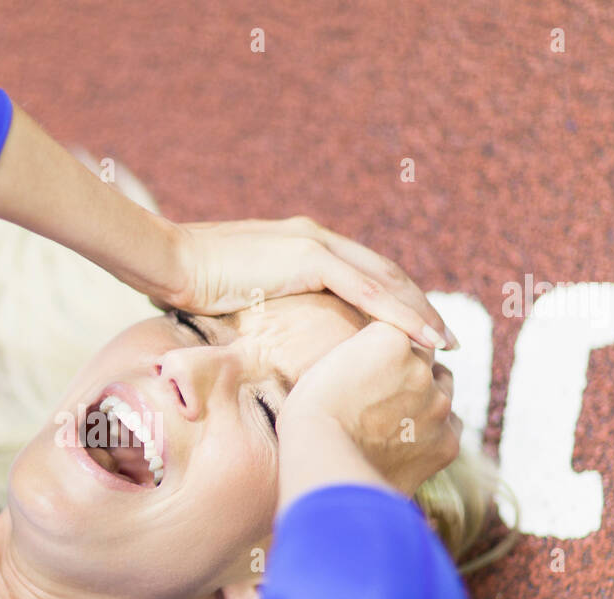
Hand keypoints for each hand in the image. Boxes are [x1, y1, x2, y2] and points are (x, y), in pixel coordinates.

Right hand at [157, 217, 458, 350]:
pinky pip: (366, 288)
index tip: (414, 330)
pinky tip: (420, 336)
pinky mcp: (308, 257)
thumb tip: (266, 338)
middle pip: (385, 273)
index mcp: (302, 246)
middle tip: (445, 340)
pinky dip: (397, 313)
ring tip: (444, 344)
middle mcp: (317, 238)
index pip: (363, 273)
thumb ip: (264, 306)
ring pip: (384, 280)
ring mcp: (314, 244)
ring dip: (418, 313)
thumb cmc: (190, 286)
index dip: (393, 300)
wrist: (168, 261)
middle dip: (417, 307)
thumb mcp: (238, 298)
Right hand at [276, 323, 461, 499]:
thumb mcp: (327, 366)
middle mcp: (421, 366)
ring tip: (395, 419)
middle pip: (426, 358)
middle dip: (409, 370)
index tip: (371, 365)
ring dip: (426, 398)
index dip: (384, 350)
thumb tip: (376, 364)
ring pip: (444, 390)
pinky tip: (409, 442)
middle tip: (382, 393)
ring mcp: (439, 405)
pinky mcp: (446, 442)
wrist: (321, 465)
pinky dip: (434, 432)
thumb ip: (362, 356)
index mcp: (390, 338)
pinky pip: (452, 427)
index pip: (400, 331)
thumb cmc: (309, 417)